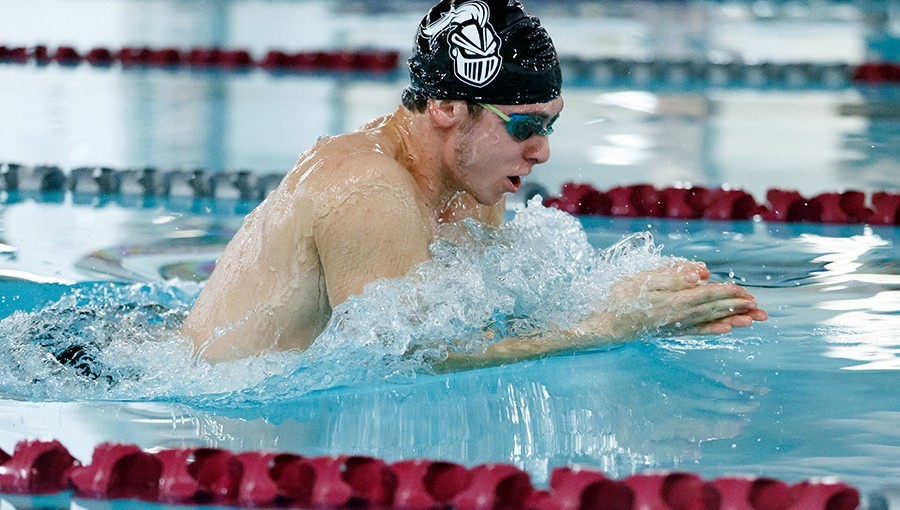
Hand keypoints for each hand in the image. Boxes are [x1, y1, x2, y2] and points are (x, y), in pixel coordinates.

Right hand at [601, 261, 767, 337]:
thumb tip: (700, 274)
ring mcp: (674, 326)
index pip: (708, 296)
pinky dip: (712, 330)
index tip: (748, 294)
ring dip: (732, 321)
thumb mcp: (643, 280)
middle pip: (714, 310)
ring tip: (752, 322)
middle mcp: (678, 317)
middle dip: (738, 309)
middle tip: (762, 311)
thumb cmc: (619, 299)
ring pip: (709, 322)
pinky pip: (696, 331)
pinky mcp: (668, 331)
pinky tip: (725, 331)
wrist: (603, 325)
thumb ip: (672, 276)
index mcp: (674, 302)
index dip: (729, 294)